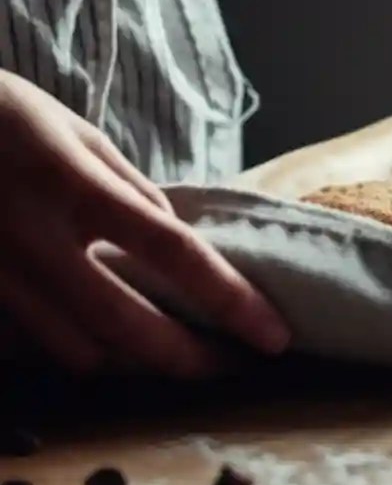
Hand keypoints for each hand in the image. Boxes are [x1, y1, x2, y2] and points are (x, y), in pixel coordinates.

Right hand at [0, 72, 290, 376]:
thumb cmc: (5, 119)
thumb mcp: (80, 137)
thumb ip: (132, 194)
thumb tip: (183, 249)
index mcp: (75, 182)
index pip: (173, 251)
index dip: (230, 300)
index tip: (273, 334)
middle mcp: (31, 235)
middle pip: (127, 324)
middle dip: (190, 358)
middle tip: (232, 365)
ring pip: (77, 351)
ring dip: (134, 361)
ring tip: (172, 350)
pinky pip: (31, 347)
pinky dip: (75, 351)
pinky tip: (102, 341)